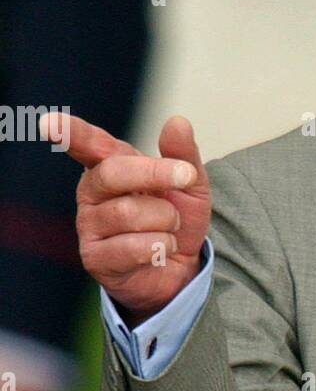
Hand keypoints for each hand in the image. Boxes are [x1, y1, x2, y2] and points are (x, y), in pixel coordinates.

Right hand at [40, 112, 210, 324]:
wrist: (181, 268)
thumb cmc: (177, 220)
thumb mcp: (190, 185)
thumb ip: (183, 154)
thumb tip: (177, 122)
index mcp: (110, 166)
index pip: (88, 145)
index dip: (71, 133)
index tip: (49, 123)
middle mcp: (92, 193)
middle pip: (112, 173)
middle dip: (155, 173)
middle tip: (187, 177)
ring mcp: (88, 226)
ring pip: (128, 213)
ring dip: (165, 219)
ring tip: (170, 227)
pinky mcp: (94, 258)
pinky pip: (131, 247)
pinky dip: (159, 246)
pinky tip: (160, 250)